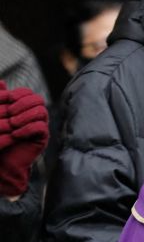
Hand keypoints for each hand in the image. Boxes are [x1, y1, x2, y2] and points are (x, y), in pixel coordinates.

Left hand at [0, 82, 48, 197]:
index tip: (8, 99)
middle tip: (10, 113)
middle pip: (37, 99)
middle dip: (23, 104)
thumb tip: (1, 82)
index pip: (28, 92)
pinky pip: (40, 127)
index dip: (20, 93)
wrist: (2, 159)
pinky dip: (27, 129)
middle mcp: (35, 114)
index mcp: (25, 106)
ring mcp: (40, 125)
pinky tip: (16, 134)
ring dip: (25, 116)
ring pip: (41, 111)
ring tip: (12, 124)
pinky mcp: (42, 138)